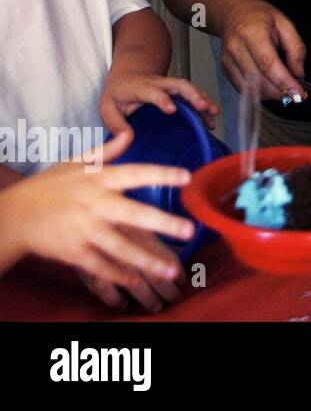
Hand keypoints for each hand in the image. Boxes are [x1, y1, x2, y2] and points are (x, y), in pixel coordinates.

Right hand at [0, 131, 193, 310]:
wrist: (12, 215)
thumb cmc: (47, 187)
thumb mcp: (74, 164)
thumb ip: (105, 152)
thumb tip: (130, 133)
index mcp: (98, 180)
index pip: (136, 173)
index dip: (162, 174)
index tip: (187, 177)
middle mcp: (95, 204)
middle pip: (134, 214)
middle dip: (163, 223)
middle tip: (190, 231)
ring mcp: (84, 230)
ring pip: (121, 247)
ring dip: (147, 260)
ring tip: (172, 270)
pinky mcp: (73, 252)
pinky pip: (101, 266)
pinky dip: (119, 275)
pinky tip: (138, 281)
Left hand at [100, 72, 219, 134]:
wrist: (127, 74)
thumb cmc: (117, 94)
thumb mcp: (107, 108)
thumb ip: (115, 124)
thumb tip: (128, 138)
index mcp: (139, 87)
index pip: (152, 91)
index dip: (162, 99)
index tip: (172, 109)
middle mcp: (158, 84)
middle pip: (179, 85)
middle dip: (193, 94)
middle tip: (203, 106)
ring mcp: (170, 86)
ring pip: (189, 88)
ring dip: (203, 99)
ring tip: (214, 113)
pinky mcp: (177, 91)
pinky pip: (193, 94)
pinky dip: (204, 104)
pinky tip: (212, 117)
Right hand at [219, 0, 306, 99]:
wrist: (233, 12)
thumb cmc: (260, 16)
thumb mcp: (285, 24)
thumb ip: (296, 48)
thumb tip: (298, 73)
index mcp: (252, 33)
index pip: (267, 63)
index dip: (283, 81)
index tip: (298, 92)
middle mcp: (236, 47)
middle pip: (257, 79)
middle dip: (279, 91)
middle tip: (295, 94)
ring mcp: (228, 59)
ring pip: (249, 87)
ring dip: (270, 95)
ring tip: (285, 91)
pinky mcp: (225, 68)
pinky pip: (242, 87)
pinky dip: (258, 93)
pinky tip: (271, 89)